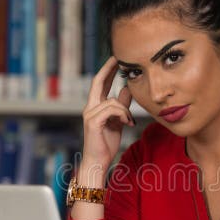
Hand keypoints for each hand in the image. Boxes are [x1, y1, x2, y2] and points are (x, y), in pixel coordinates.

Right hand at [81, 57, 134, 176]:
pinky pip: (112, 110)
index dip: (108, 70)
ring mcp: (90, 114)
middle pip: (97, 82)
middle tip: (119, 58)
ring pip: (112, 100)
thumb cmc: (106, 143)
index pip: (100, 83)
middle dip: (108, 69)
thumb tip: (128, 90)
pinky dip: (123, 115)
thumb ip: (121, 106)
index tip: (117, 59)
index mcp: (95, 106)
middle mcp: (90, 108)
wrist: (98, 161)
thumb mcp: (118, 121)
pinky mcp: (93, 122)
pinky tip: (127, 123)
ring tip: (130, 122)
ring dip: (125, 110)